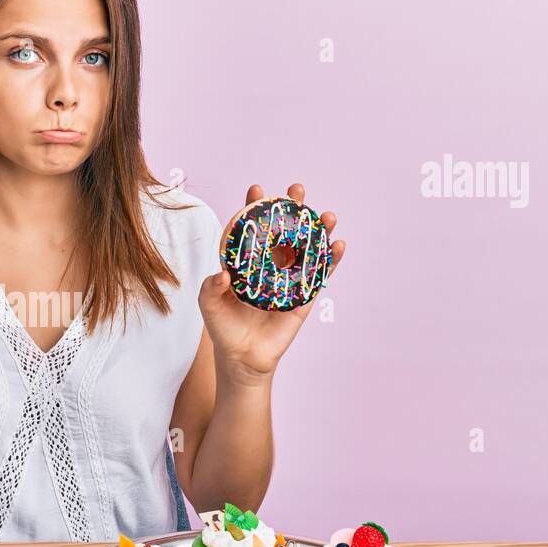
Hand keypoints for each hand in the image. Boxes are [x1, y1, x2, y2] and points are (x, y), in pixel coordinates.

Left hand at [198, 183, 345, 382]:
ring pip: (307, 248)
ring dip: (319, 230)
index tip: (257, 189)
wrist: (242, 357)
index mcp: (247, 261)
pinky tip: (338, 245)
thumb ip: (210, 287)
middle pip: (284, 231)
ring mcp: (290, 279)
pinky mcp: (304, 297)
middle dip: (292, 209)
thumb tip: (223, 274)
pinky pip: (320, 275)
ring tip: (326, 214)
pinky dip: (330, 259)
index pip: (251, 229)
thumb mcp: (209, 305)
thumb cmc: (223, 327)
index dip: (254, 208)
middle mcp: (270, 265)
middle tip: (296, 190)